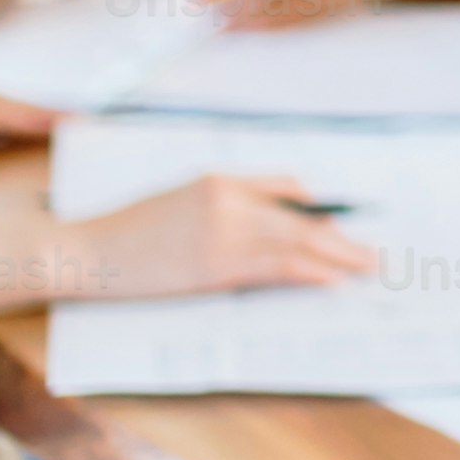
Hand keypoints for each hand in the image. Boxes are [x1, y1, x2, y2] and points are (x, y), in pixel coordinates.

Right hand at [57, 171, 378, 302]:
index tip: (340, 223)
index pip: (286, 186)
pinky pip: (276, 268)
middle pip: (300, 218)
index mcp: (219, 179)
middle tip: (371, 253)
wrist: (88, 250)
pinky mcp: (216, 265)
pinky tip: (331, 281)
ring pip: (296, 243)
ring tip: (364, 268)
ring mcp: (224, 232)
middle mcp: (228, 199)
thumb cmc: (127, 231)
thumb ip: (221, 207)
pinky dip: (310, 273)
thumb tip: (267, 227)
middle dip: (340, 237)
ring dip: (337, 256)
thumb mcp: (178, 202)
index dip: (318, 208)